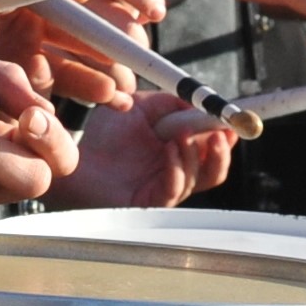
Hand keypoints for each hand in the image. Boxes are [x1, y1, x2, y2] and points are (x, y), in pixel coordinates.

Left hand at [0, 0, 157, 108]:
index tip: (150, 9)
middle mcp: (42, 9)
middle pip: (94, 20)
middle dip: (120, 37)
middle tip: (138, 52)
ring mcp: (38, 42)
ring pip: (86, 54)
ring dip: (109, 67)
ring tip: (120, 85)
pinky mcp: (27, 72)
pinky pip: (66, 80)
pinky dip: (91, 88)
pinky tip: (111, 98)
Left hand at [42, 91, 236, 211]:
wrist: (73, 157)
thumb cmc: (105, 134)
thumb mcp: (140, 107)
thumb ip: (168, 102)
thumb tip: (195, 102)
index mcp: (177, 150)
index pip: (211, 148)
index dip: (225, 136)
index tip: (232, 120)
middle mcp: (175, 172)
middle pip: (214, 170)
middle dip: (221, 151)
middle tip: (220, 133)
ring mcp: (163, 189)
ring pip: (197, 179)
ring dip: (194, 154)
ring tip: (181, 136)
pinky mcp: (149, 203)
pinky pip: (174, 189)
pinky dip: (177, 167)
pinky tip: (168, 150)